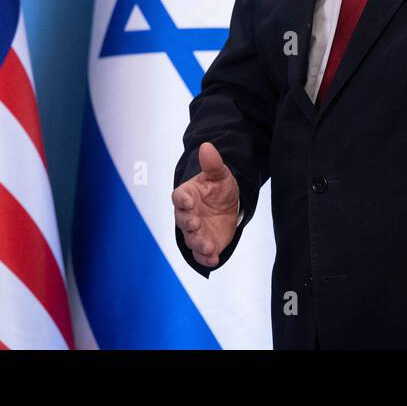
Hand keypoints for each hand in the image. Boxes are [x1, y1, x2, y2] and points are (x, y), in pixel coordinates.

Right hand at [171, 143, 240, 268]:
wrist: (227, 205)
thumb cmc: (218, 188)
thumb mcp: (219, 174)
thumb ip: (213, 163)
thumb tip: (207, 146)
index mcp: (187, 195)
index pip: (179, 197)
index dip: (182, 199)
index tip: (187, 200)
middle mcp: (187, 215)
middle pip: (183, 221)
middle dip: (189, 223)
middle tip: (196, 224)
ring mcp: (195, 231)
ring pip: (192, 240)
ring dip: (198, 243)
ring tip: (207, 246)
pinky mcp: (205, 244)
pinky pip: (202, 254)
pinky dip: (205, 258)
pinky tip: (213, 260)